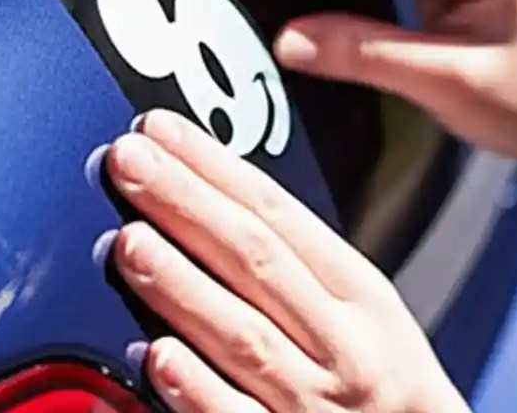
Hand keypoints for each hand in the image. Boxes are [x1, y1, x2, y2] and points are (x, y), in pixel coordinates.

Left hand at [106, 110, 468, 412]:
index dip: (215, 168)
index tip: (161, 130)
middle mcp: (346, 348)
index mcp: (363, 300)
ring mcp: (317, 407)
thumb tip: (203, 206)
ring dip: (181, 285)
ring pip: (243, 335)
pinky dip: (196, 389)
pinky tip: (155, 357)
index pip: (280, 214)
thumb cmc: (387, 400)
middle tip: (128, 160)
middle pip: (255, 260)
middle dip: (186, 203)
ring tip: (128, 241)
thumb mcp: (367, 321)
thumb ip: (297, 272)